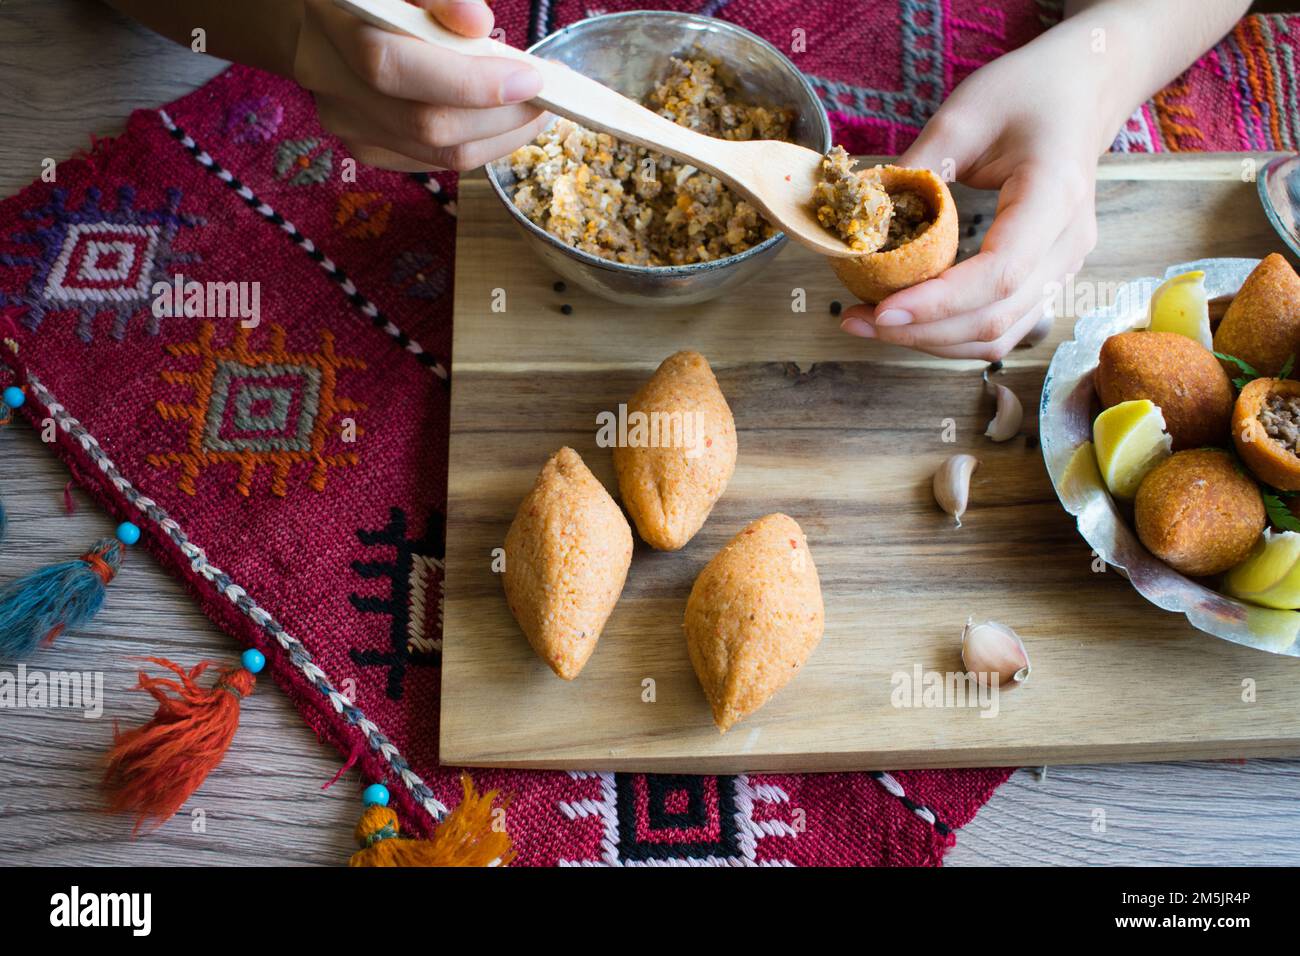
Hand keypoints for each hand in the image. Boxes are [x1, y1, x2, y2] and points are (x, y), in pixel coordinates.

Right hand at [294, 0, 548, 171]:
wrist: (321, 17)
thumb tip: (477, 23)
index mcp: (334, 24)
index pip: (395, 69)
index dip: (469, 82)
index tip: (530, 77)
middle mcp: (331, 82)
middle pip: (427, 124)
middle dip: (503, 117)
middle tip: (550, 97)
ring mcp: (346, 124)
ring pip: (440, 155)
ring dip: (502, 136)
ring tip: (536, 109)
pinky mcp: (367, 148)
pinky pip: (437, 161)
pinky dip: (481, 144)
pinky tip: (504, 120)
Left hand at [840, 36, 1107, 360]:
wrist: (1081, 92)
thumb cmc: (1027, 93)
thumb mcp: (965, 113)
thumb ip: (918, 168)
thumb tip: (867, 219)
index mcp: (1055, 196)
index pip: (1000, 274)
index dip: (939, 303)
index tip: (881, 310)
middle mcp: (1069, 244)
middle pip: (997, 318)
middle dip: (921, 331)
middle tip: (855, 320)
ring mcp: (1064, 268)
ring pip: (999, 335)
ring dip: (932, 341)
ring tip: (871, 324)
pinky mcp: (1047, 279)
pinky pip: (1001, 325)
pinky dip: (952, 333)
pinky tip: (908, 320)